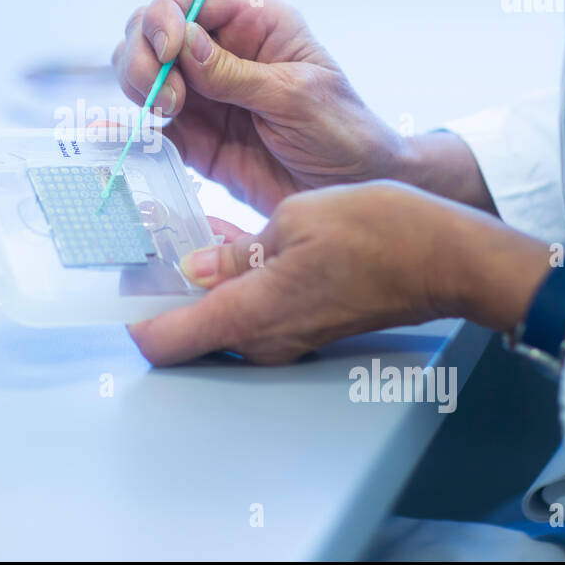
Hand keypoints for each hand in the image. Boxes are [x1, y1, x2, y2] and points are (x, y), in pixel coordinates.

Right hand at [112, 0, 407, 215]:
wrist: (352, 190)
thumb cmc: (343, 133)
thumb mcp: (296, 96)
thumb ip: (236, 73)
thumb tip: (182, 42)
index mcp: (254, 23)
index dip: (165, 10)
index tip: (168, 48)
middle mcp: (221, 50)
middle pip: (152, 26)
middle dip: (144, 52)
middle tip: (167, 97)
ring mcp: (202, 92)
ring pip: (142, 67)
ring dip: (138, 83)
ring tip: (166, 113)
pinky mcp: (192, 134)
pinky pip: (148, 121)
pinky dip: (133, 123)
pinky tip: (137, 133)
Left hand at [128, 182, 552, 365]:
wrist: (447, 257)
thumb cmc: (380, 233)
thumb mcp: (293, 220)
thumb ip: (236, 252)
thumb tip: (194, 267)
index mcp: (251, 315)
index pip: (164, 343)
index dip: (131, 320)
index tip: (117, 287)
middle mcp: (264, 339)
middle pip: (188, 330)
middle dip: (162, 293)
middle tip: (145, 243)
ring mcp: (286, 336)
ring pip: (219, 315)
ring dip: (197, 283)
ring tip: (180, 231)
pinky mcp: (305, 324)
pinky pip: (251, 307)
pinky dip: (232, 282)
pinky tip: (225, 242)